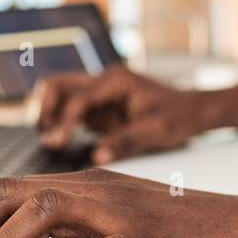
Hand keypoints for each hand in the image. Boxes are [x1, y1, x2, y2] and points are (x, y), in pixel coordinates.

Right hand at [33, 68, 201, 163]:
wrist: (193, 109)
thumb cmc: (178, 117)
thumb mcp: (157, 131)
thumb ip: (126, 141)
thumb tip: (97, 156)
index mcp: (116, 81)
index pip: (78, 99)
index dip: (64, 122)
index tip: (58, 144)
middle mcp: (103, 81)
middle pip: (56, 85)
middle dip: (44, 109)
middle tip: (48, 138)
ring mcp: (99, 91)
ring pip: (58, 94)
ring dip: (48, 115)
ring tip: (52, 141)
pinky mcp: (98, 105)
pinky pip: (69, 109)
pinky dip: (59, 123)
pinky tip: (61, 142)